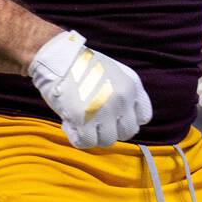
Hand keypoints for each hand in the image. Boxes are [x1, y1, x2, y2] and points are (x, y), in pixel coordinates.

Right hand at [28, 30, 152, 148]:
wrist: (58, 58)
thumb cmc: (85, 65)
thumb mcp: (118, 72)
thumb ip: (129, 93)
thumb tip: (136, 118)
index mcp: (131, 88)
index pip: (143, 118)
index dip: (127, 118)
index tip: (115, 115)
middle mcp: (121, 101)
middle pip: (127, 132)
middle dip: (113, 128)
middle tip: (98, 120)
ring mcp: (102, 112)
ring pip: (108, 140)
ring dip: (95, 134)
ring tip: (83, 120)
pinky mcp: (83, 120)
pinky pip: (86, 143)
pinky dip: (79, 138)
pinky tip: (71, 124)